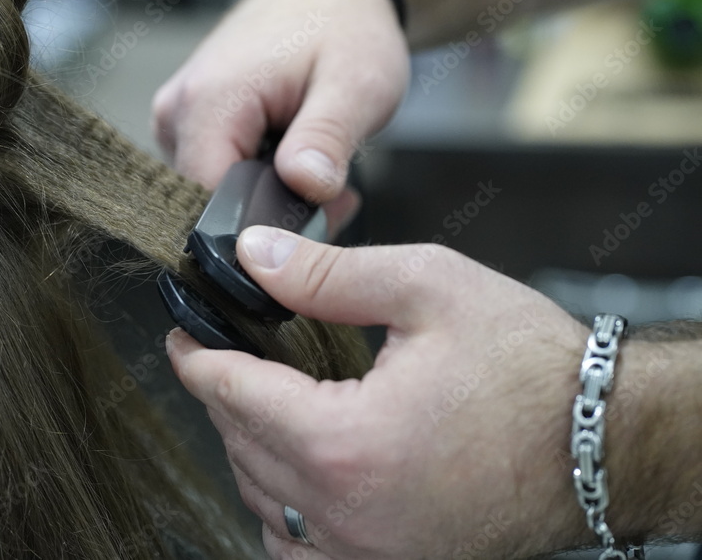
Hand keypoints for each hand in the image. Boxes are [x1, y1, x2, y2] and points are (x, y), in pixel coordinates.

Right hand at [152, 0, 409, 205]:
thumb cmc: (345, 28)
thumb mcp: (356, 85)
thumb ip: (326, 138)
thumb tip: (305, 186)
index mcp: (208, 103)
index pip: (211, 204)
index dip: (266, 225)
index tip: (320, 214)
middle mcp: (176, 112)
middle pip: (209, 204)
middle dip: (273, 212)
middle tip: (333, 193)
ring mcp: (175, 116)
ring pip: (213, 193)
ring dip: (268, 196)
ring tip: (317, 166)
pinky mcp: (186, 121)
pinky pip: (213, 171)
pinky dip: (256, 176)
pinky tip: (292, 157)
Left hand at [167, 227, 593, 558]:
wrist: (605, 443)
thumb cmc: (530, 367)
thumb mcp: (428, 288)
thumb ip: (329, 275)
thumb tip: (256, 257)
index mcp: (345, 442)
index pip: (232, 396)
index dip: (196, 360)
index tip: (181, 337)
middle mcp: (347, 513)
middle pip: (241, 449)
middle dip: (223, 396)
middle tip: (223, 355)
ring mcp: (368, 553)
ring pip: (262, 503)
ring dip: (247, 450)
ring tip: (259, 401)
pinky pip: (297, 551)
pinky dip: (280, 509)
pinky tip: (293, 472)